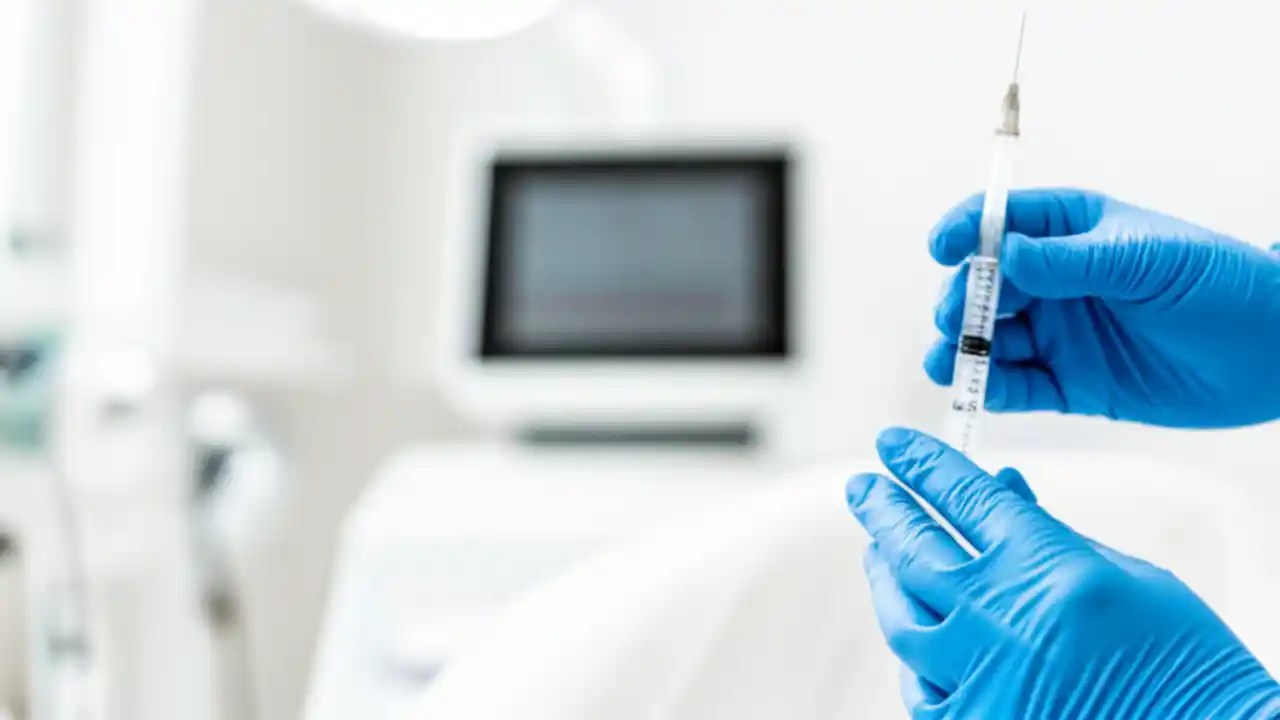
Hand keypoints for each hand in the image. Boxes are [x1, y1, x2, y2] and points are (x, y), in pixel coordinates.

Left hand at [845, 427, 1279, 718]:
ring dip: (883, 577)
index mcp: (1043, 564)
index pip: (961, 496)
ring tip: (875, 551)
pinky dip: (910, 653)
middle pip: (913, 547)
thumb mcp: (1127, 576)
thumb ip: (1052, 534)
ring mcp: (979, 676)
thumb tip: (1002, 485)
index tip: (892, 445)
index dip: (920, 464)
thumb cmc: (1180, 657)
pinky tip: (908, 631)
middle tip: (862, 487)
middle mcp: (998, 616)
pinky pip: (918, 685)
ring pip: (900, 616)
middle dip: (881, 509)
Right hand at [924, 189, 1279, 427]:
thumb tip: (1004, 253)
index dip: (964, 231)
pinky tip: (977, 391)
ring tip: (947, 362)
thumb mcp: (1146, 258)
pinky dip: (990, 390)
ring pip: (989, 341)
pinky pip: (1016, 388)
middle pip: (981, 286)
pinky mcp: (1070, 384)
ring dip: (959, 350)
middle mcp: (1053, 281)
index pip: (999, 222)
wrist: (1275, 353)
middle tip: (952, 319)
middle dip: (957, 300)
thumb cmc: (1222, 283)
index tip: (943, 248)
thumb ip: (1071, 261)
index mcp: (1069, 231)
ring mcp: (1059, 334)